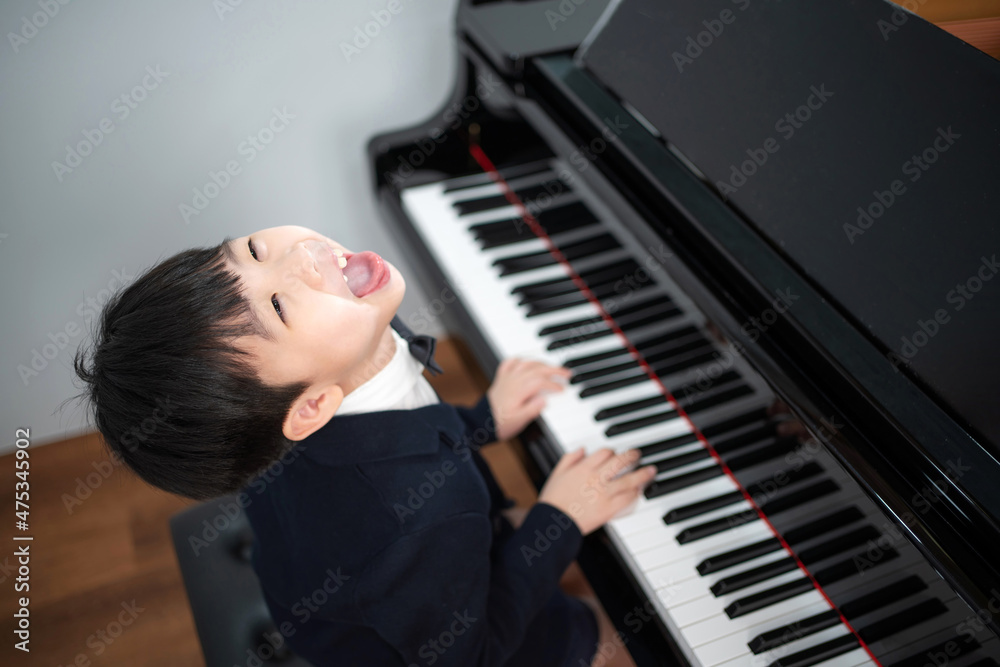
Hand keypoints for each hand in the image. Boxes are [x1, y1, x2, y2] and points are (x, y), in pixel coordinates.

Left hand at [486, 358, 570, 440]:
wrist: (481, 422)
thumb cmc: (500, 424)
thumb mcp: (519, 422)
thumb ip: (532, 410)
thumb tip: (544, 401)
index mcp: (519, 391)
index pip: (540, 381)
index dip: (553, 384)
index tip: (562, 390)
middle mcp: (513, 381)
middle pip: (536, 368)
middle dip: (554, 370)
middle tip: (566, 373)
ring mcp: (507, 378)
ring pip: (526, 363)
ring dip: (541, 362)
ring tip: (552, 367)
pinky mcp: (501, 379)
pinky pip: (510, 363)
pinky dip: (519, 359)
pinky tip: (525, 360)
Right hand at [538, 448, 656, 535]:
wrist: (554, 523)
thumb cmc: (553, 500)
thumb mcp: (557, 473)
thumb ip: (570, 458)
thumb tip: (582, 449)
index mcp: (583, 468)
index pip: (605, 452)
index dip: (612, 451)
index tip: (615, 454)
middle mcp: (596, 479)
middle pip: (620, 462)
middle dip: (632, 456)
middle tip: (638, 455)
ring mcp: (604, 494)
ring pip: (629, 480)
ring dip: (643, 474)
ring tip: (651, 471)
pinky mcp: (608, 509)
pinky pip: (627, 500)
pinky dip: (635, 495)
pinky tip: (638, 492)